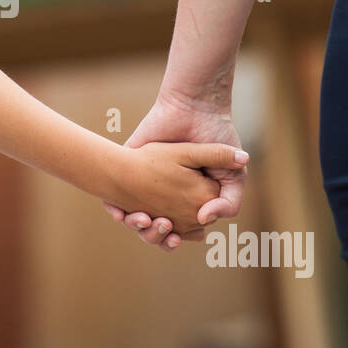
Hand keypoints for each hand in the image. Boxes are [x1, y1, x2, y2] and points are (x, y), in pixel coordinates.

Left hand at [105, 90, 246, 251]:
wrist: (195, 107)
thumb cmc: (217, 138)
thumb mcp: (234, 176)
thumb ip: (229, 203)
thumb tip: (205, 219)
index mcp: (187, 201)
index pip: (177, 232)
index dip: (175, 240)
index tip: (177, 239)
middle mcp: (164, 195)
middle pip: (153, 231)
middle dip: (155, 237)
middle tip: (163, 228)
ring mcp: (144, 183)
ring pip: (134, 219)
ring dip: (137, 227)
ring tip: (145, 221)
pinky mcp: (127, 167)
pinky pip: (114, 198)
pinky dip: (116, 211)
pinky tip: (121, 214)